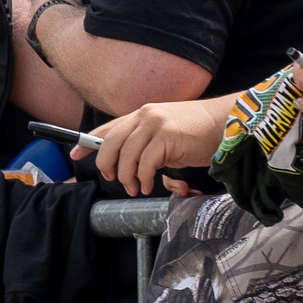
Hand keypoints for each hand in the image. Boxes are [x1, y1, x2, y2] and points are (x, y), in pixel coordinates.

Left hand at [92, 94, 229, 194]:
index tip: (74, 155)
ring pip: (126, 155)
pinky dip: (143, 178)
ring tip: (135, 188)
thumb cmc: (198, 132)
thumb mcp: (165, 134)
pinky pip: (145, 163)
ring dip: (127, 177)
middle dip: (106, 165)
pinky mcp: (167, 136)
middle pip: (110, 143)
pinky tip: (148, 185)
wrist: (228, 121)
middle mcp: (145, 116)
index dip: (88, 143)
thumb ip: (145, 143)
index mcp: (142, 114)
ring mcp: (155, 124)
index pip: (107, 128)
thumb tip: (128, 163)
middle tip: (113, 180)